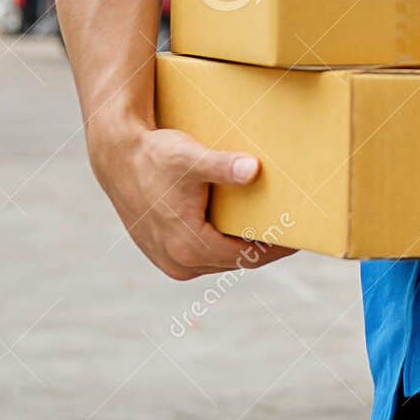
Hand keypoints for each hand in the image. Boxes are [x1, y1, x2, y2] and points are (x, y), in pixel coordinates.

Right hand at [91, 125, 295, 280]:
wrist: (117, 157)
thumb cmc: (155, 156)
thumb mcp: (192, 159)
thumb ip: (224, 167)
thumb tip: (254, 169)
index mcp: (188, 246)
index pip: (249, 256)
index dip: (278, 247)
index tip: (301, 236)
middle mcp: (178, 262)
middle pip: (237, 261)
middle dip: (263, 248)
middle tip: (291, 230)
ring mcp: (169, 262)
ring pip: (221, 260)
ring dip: (243, 247)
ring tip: (268, 228)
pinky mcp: (164, 255)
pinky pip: (205, 256)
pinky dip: (223, 244)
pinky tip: (238, 226)